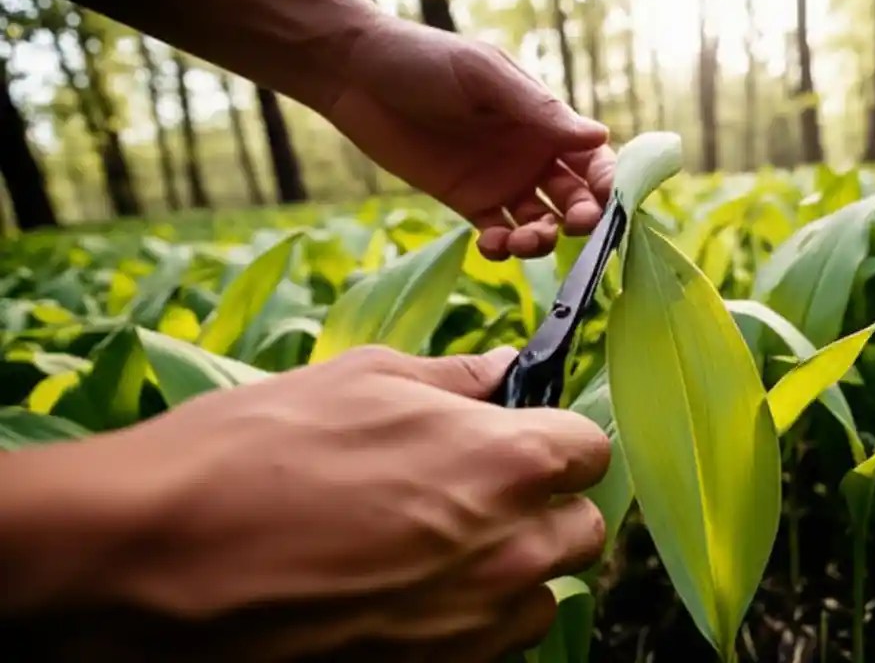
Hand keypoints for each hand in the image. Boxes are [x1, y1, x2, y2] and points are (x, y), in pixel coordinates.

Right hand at [0, 346, 610, 661]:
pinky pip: (489, 647)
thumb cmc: (252, 451)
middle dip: (544, 505)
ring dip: (511, 569)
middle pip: (580, 530)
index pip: (589, 449)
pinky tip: (404, 594)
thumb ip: (451, 379)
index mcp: (506, 462)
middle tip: (480, 490)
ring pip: (540, 595)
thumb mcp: (358, 380)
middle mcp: (509, 551)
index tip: (523, 436)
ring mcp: (473, 625)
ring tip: (435, 548)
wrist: (152, 558)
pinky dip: (468, 621)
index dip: (556, 438)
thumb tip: (501, 370)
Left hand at [326, 14, 616, 260]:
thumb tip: (600, 136)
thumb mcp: (485, 77)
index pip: (592, 159)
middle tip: (572, 226)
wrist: (358, 76)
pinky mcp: (468, 202)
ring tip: (523, 240)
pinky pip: (498, 235)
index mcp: (544, 121)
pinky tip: (493, 245)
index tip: (605, 204)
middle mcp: (531, 154)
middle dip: (581, 219)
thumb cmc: (425, 61)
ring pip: (540, 224)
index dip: (606, 184)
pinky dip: (503, 248)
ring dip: (542, 240)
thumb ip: (538, 110)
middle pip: (574, 198)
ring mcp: (501, 182)